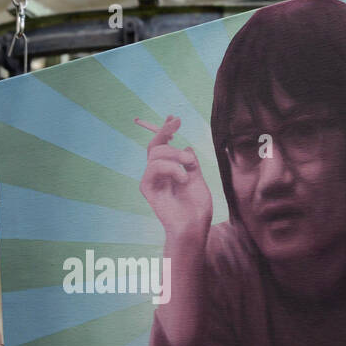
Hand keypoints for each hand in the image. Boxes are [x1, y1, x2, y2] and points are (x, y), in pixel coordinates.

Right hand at [139, 115, 212, 244]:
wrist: (193, 227)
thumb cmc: (197, 208)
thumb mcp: (198, 179)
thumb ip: (190, 163)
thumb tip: (186, 146)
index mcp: (169, 171)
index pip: (163, 146)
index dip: (166, 130)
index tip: (174, 118)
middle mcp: (158, 175)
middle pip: (155, 145)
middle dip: (166, 133)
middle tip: (180, 128)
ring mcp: (151, 181)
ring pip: (155, 153)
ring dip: (175, 154)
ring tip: (189, 164)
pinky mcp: (147, 188)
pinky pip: (153, 167)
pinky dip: (171, 169)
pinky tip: (183, 179)